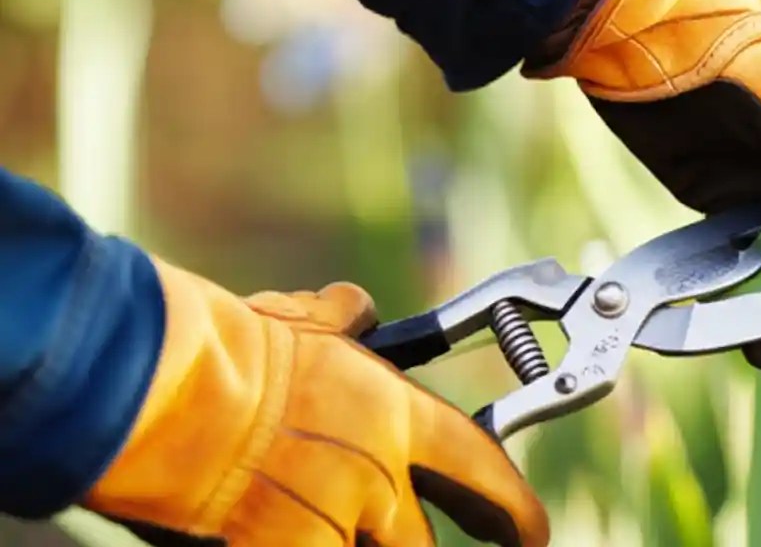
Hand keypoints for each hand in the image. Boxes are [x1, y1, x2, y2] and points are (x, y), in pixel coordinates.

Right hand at [83, 260, 547, 546]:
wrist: (162, 389)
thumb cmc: (227, 348)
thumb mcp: (303, 322)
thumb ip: (344, 322)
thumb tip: (358, 308)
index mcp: (393, 416)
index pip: (484, 471)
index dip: (516, 511)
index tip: (527, 532)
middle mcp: (374, 479)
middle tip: (408, 543)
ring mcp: (328, 526)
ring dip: (342, 543)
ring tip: (307, 520)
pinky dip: (287, 545)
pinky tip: (256, 532)